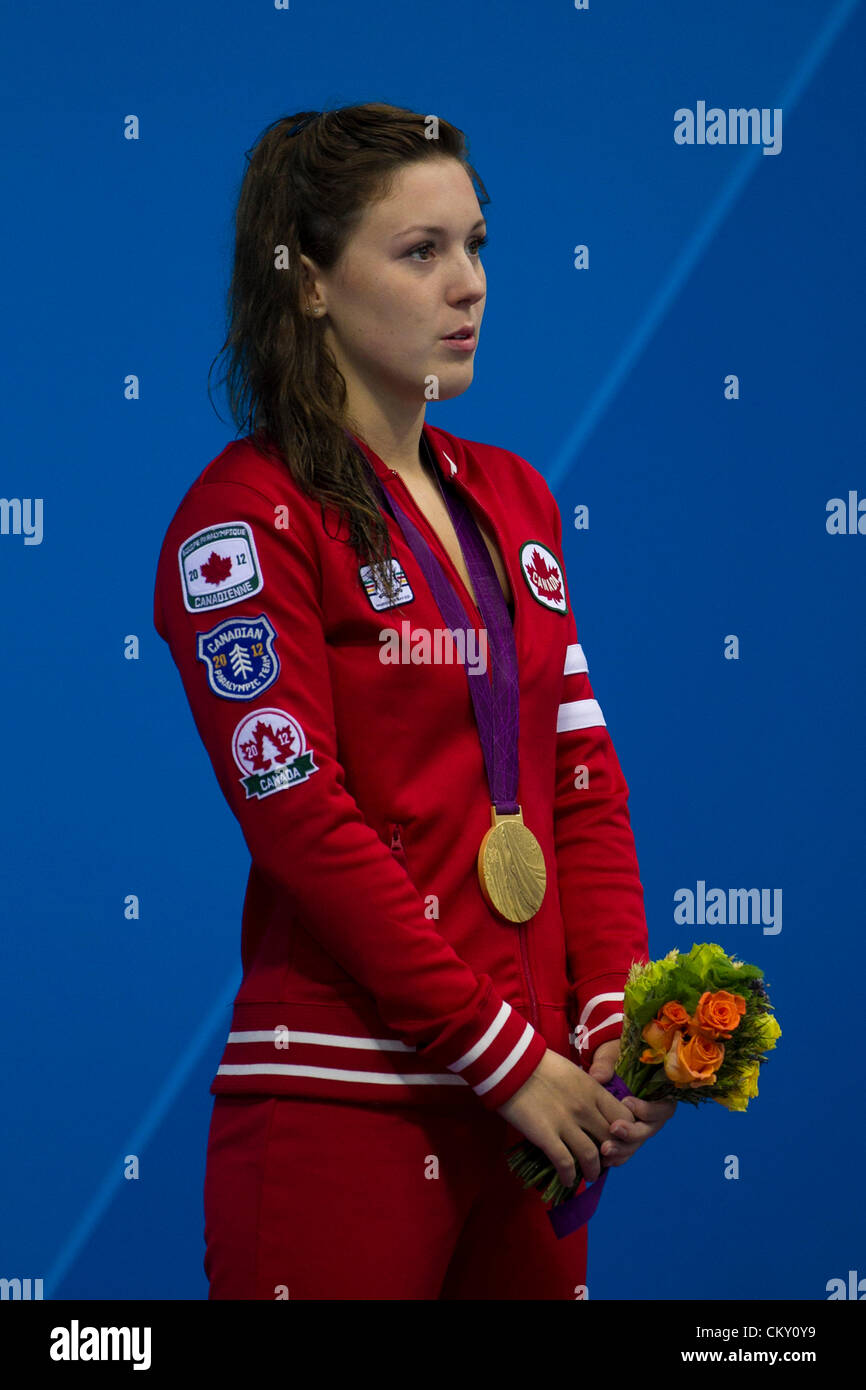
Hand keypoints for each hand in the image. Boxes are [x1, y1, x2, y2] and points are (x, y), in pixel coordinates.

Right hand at [495, 1047, 635, 1188]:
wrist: (510, 1063)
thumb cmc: (539, 1063)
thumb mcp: (573, 1072)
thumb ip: (587, 1090)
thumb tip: (594, 1107)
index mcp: (593, 1090)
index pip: (624, 1117)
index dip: (626, 1133)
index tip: (617, 1139)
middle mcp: (585, 1108)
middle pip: (612, 1139)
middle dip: (613, 1155)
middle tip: (605, 1160)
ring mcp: (565, 1122)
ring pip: (591, 1156)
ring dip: (594, 1170)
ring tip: (590, 1175)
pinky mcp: (545, 1135)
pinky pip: (565, 1162)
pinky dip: (569, 1175)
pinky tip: (567, 1180)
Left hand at [587, 1039, 675, 1166]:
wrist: (604, 1066)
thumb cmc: (613, 1056)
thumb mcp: (610, 1054)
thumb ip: (605, 1063)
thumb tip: (597, 1076)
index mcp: (659, 1094)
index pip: (663, 1108)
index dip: (648, 1109)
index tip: (627, 1102)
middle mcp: (652, 1115)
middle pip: (649, 1131)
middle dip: (632, 1133)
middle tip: (613, 1129)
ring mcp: (639, 1128)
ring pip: (636, 1145)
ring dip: (622, 1149)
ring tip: (604, 1150)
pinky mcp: (626, 1136)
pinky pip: (625, 1151)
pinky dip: (616, 1157)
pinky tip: (603, 1160)